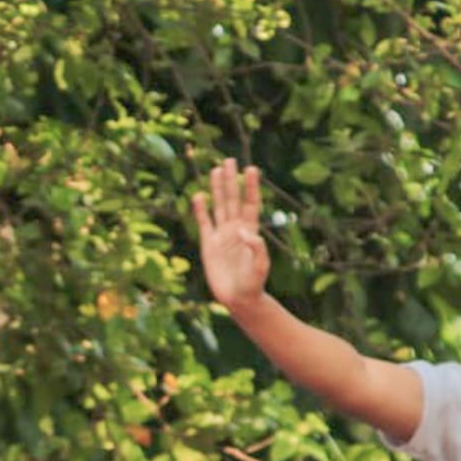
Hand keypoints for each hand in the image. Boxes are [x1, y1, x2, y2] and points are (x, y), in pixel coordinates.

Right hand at [193, 159, 269, 312]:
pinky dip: (201, 210)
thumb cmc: (254, 283)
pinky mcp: (209, 244)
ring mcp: (222, 235)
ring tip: (216, 170)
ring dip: (217, 189)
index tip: (252, 169)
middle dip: (232, 180)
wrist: (239, 299)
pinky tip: (198, 196)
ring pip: (219, 206)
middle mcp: (236, 229)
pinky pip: (204, 223)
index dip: (251, 187)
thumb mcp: (261, 266)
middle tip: (230, 160)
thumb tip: (244, 229)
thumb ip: (257, 247)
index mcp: (251, 231)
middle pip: (233, 199)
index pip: (251, 203)